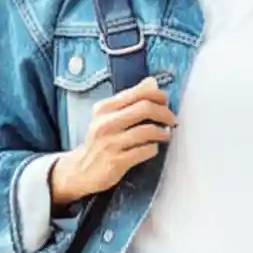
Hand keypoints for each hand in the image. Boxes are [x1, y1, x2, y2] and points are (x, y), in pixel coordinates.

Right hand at [49, 76, 174, 208]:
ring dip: (162, 132)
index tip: (165, 102)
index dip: (158, 95)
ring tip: (165, 134)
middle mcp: (105, 123)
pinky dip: (154, 148)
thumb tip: (152, 83)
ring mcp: (110, 143)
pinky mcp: (116, 162)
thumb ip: (131, 99)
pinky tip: (153, 148)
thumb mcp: (109, 116)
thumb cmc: (100, 141)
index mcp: (105, 108)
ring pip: (147, 130)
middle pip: (145, 108)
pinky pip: (145, 151)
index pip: (138, 93)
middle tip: (171, 119)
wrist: (81, 170)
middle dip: (164, 113)